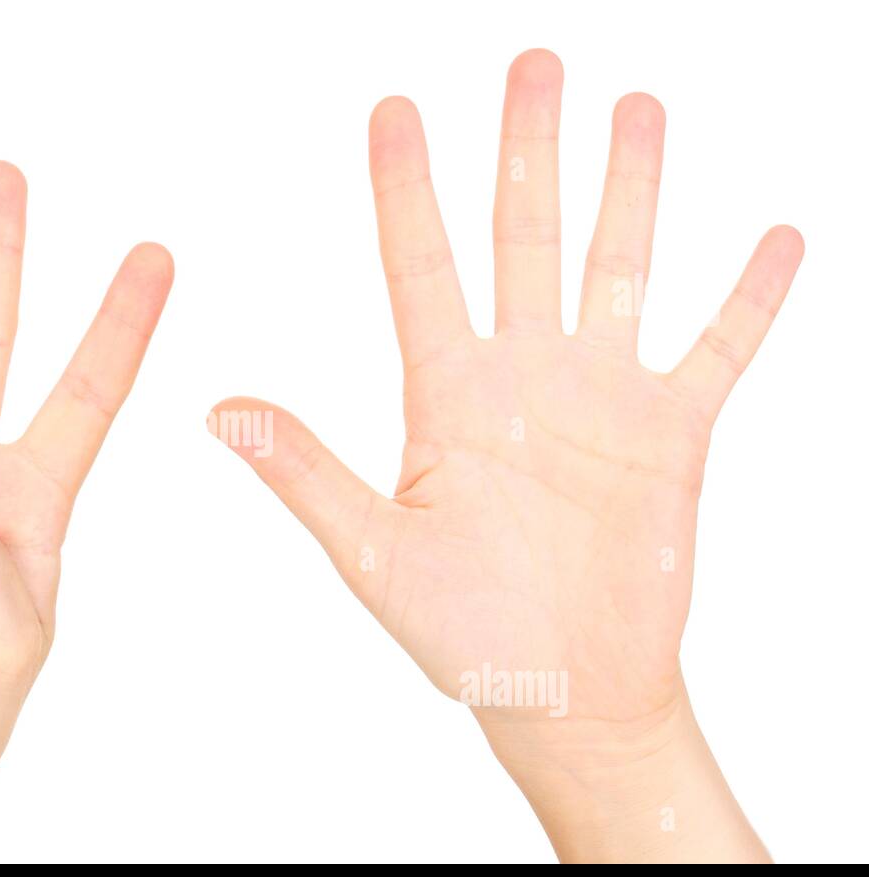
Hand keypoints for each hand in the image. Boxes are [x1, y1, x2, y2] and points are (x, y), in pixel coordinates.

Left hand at [211, 51, 800, 860]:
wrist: (564, 695)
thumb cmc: (466, 635)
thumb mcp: (375, 553)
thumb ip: (306, 473)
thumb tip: (216, 409)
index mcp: (446, 398)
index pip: (420, 268)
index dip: (406, 189)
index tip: (394, 109)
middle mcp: (523, 378)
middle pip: (524, 238)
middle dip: (527, 151)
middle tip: (532, 62)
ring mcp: (601, 400)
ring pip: (618, 267)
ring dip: (630, 190)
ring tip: (636, 108)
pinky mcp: (672, 435)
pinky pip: (718, 348)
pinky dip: (748, 297)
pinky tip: (779, 236)